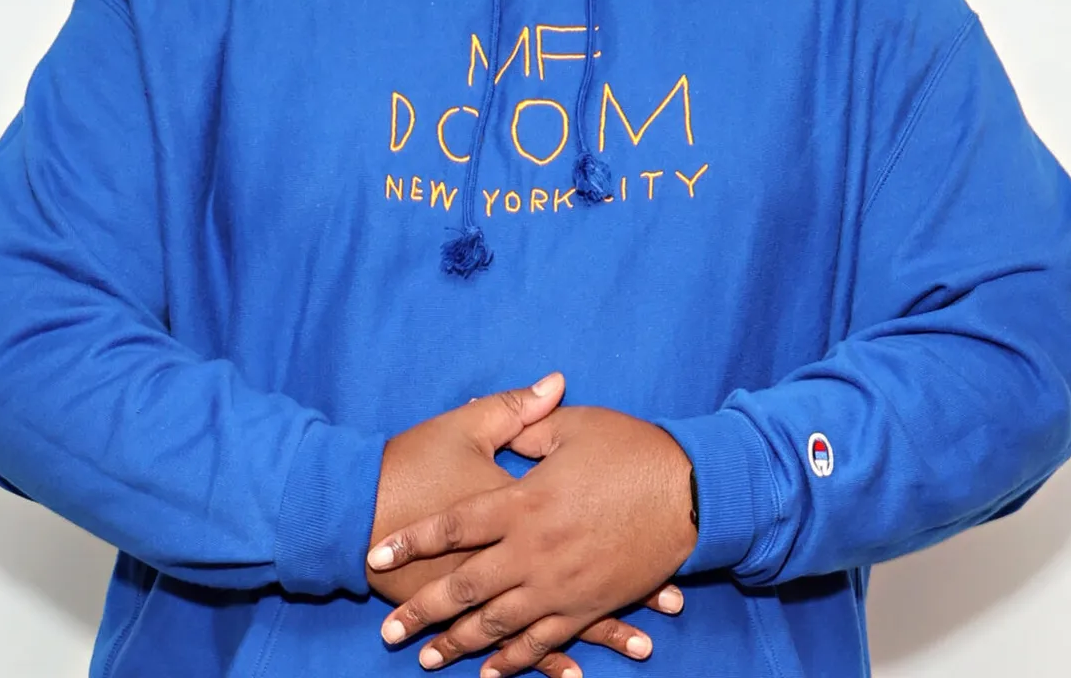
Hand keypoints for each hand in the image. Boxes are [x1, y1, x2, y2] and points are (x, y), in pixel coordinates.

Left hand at [370, 406, 697, 677]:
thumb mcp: (574, 426)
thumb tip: (501, 418)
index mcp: (524, 502)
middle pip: (465, 586)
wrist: (695, 490)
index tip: (375, 555)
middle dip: (422, 611)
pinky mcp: (589, 605)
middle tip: (389, 631)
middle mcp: (534, 550)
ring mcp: (561, 584)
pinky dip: (517, 660)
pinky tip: (492, 672)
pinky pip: (545, 640)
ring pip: (499, 624)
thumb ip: (527, 425)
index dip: (411, 541)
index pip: (452, 525)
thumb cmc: (633, 449)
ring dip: (460, 644)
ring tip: (428, 658)